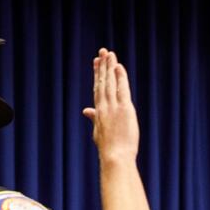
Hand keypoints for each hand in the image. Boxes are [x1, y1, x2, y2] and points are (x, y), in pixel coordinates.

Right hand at [82, 48, 139, 162]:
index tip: (96, 63)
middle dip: (102, 66)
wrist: (114, 157)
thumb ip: (94, 118)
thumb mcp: (98, 132)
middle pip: (102, 82)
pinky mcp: (124, 109)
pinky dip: (120, 77)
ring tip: (109, 53)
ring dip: (109, 67)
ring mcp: (113, 107)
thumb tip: (86, 111)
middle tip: (102, 52)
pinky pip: (122, 89)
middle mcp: (104, 107)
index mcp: (99, 112)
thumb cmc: (108, 149)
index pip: (97, 89)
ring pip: (110, 82)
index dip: (97, 75)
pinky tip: (118, 66)